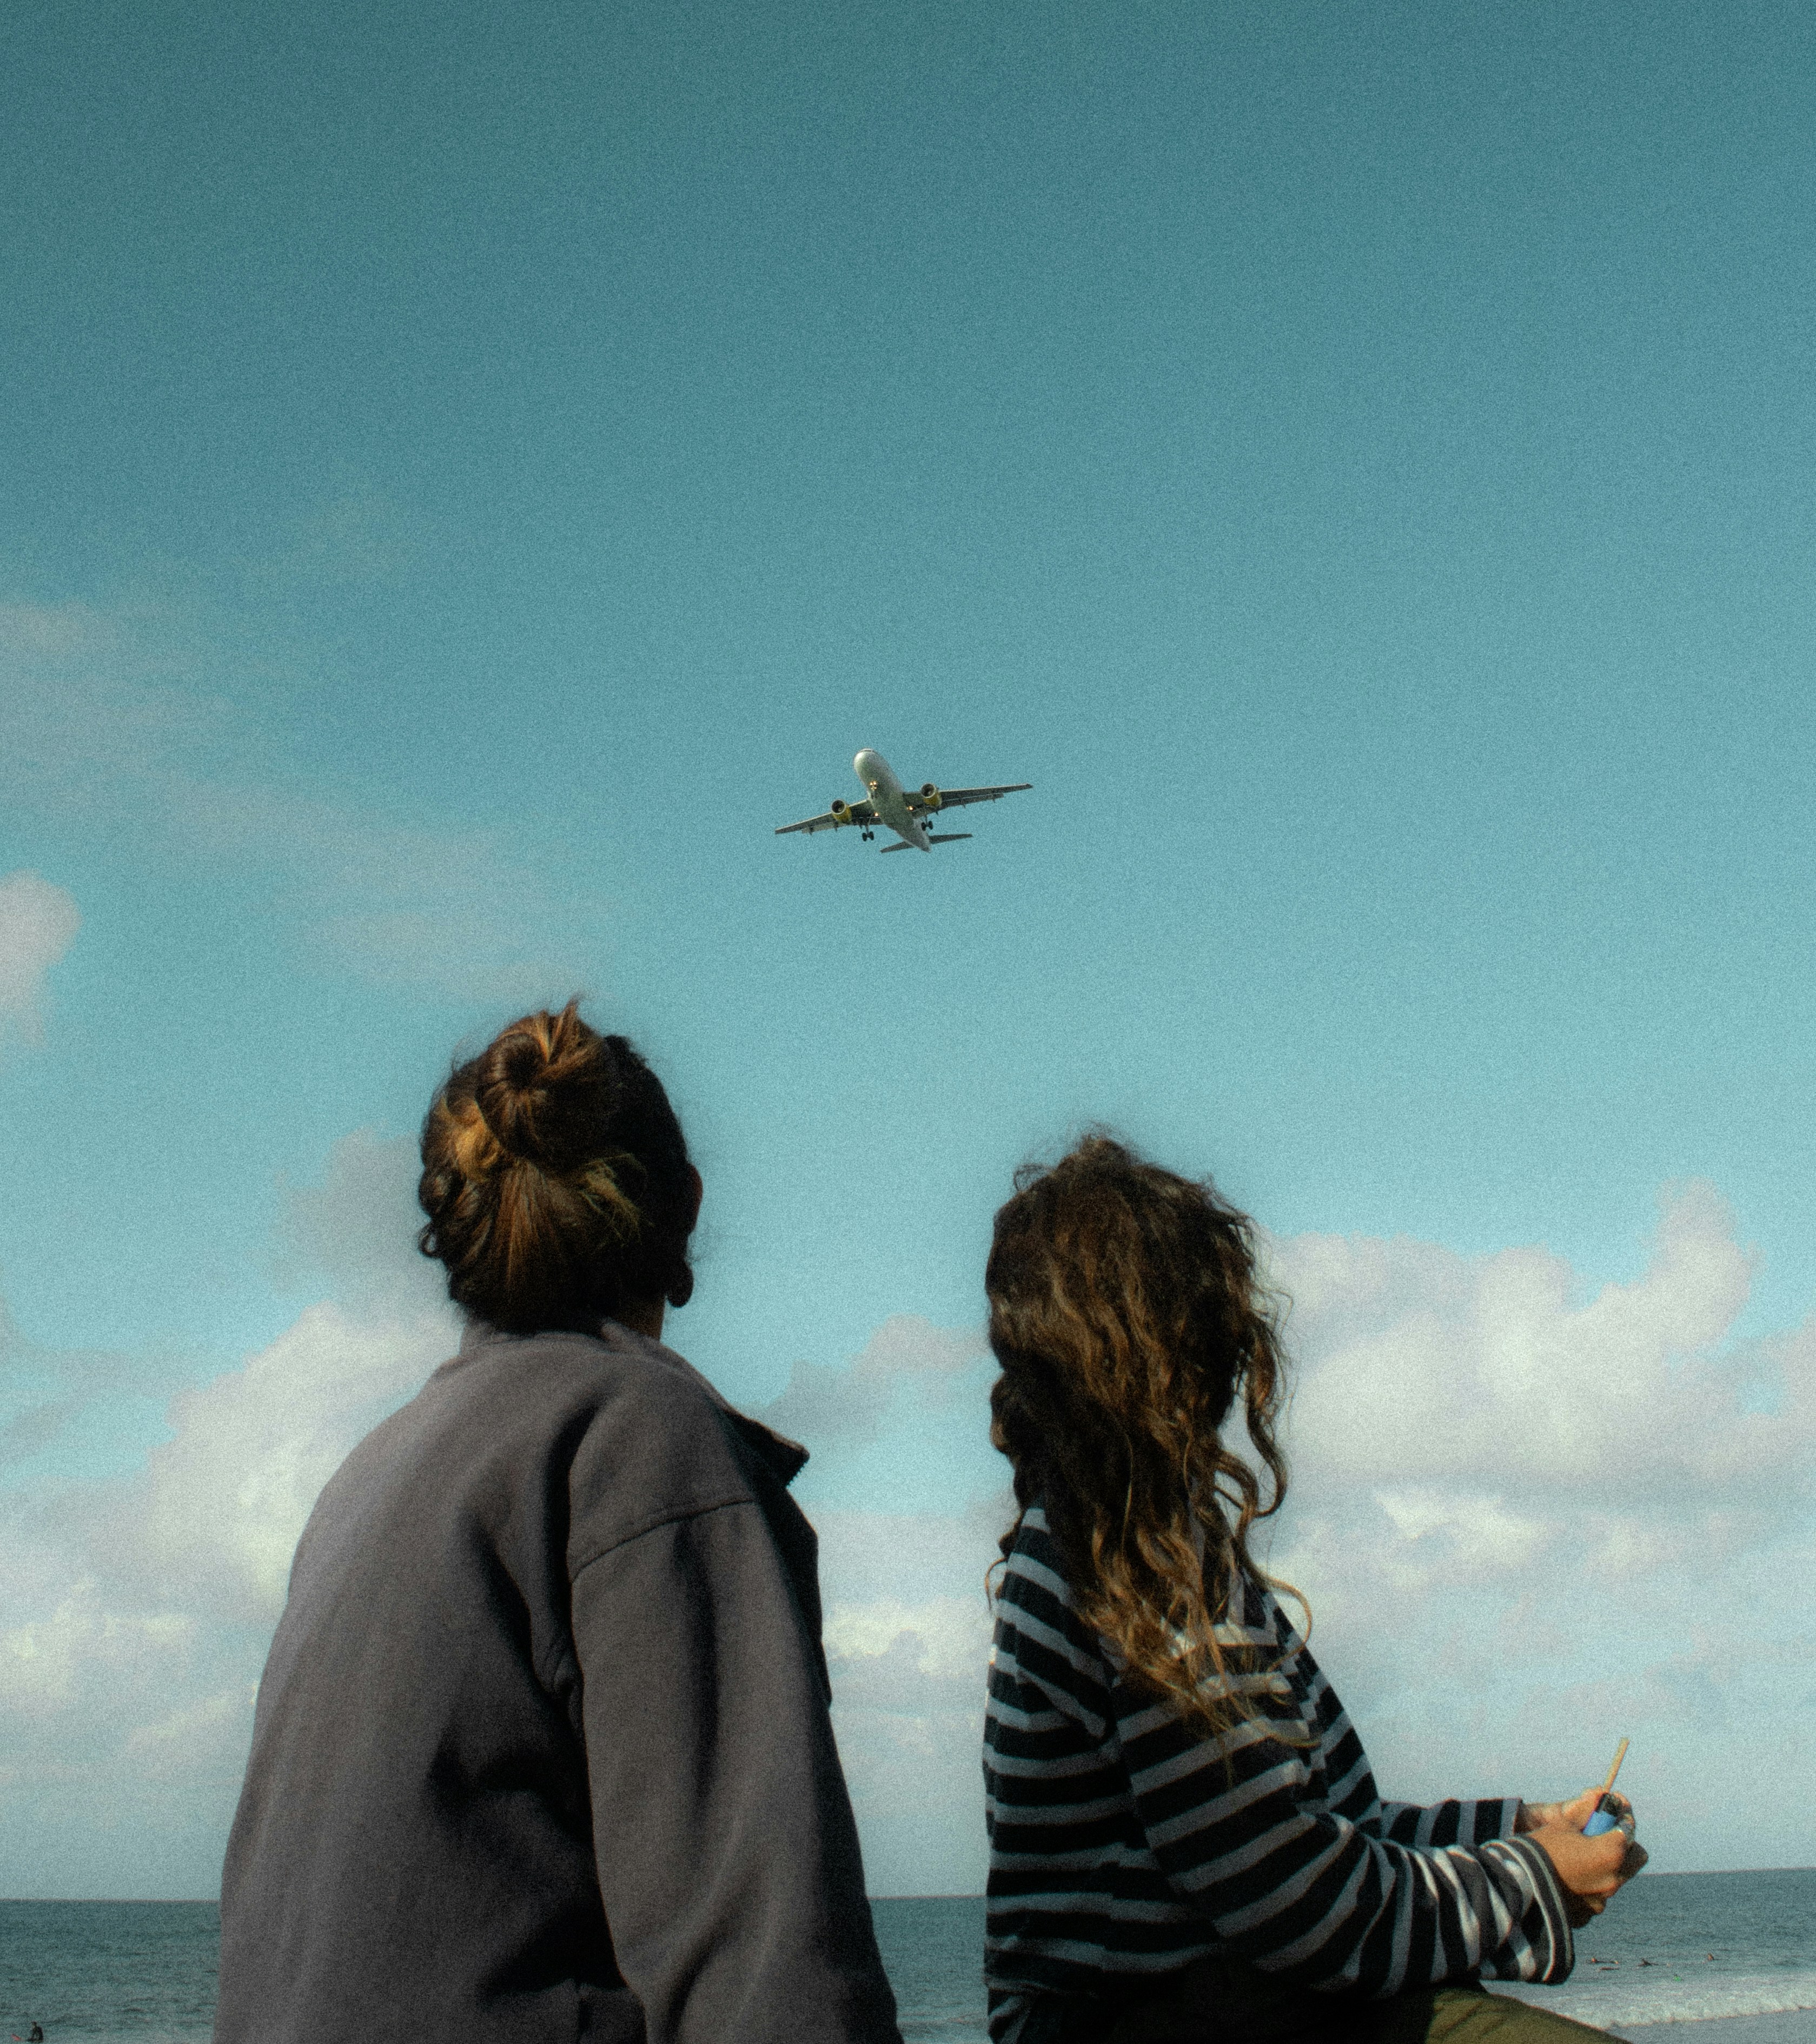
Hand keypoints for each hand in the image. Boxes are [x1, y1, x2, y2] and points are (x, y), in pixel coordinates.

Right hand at [1524, 1789, 1646, 1927]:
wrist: (1517, 1884)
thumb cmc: (1540, 1847)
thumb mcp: (1563, 1822)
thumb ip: (1587, 1811)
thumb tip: (1600, 1795)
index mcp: (1611, 1854)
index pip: (1629, 1829)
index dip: (1622, 1816)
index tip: (1615, 1808)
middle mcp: (1613, 1880)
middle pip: (1634, 1857)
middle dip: (1623, 1843)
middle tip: (1603, 1834)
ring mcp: (1602, 1900)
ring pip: (1616, 1876)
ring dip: (1606, 1864)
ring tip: (1579, 1856)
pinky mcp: (1589, 1914)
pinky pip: (1597, 1893)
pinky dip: (1590, 1883)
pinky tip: (1569, 1876)